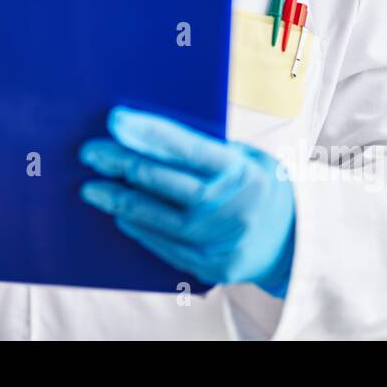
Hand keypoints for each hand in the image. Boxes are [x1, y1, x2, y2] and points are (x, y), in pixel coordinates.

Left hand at [79, 106, 295, 297]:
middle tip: (90, 152)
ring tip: (92, 187)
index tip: (115, 120)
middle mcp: (231, 207)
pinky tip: (120, 213)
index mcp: (242, 171)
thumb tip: (145, 131)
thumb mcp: (246, 158)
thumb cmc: (259, 186)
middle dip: (123, 164)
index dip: (149, 132)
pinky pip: (166, 245)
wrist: (296, 241)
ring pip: (158, 218)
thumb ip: (205, 148)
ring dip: (120, 200)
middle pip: (165, 183)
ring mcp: (220, 241)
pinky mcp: (212, 267)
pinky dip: (140, 228)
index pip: (188, 147)